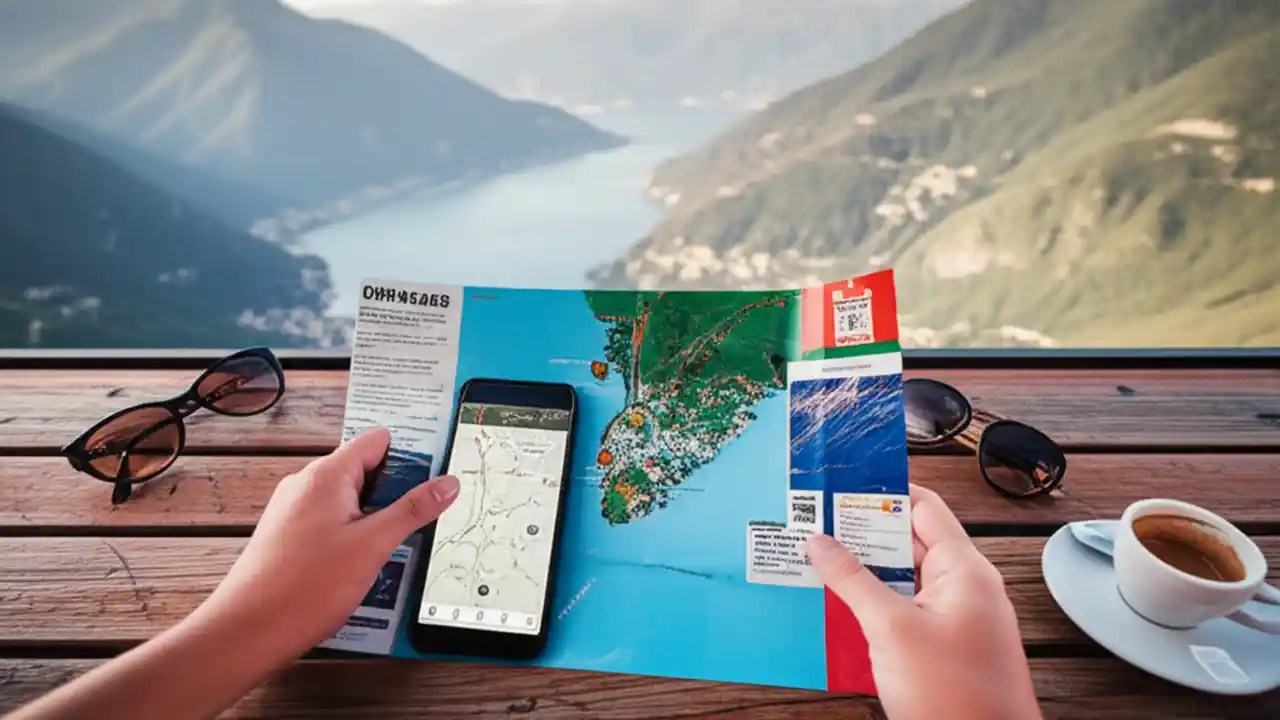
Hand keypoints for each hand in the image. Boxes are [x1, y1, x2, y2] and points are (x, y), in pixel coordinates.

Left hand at [194, 427, 459, 661]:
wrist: (249, 630)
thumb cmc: (307, 586)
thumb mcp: (373, 545)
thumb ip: (413, 510)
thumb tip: (448, 482)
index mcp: (326, 476)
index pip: (376, 441)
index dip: (410, 454)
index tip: (436, 476)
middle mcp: (306, 485)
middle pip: (364, 469)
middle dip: (397, 489)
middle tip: (426, 515)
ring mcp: (294, 510)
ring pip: (349, 499)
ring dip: (377, 516)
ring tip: (402, 543)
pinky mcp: (289, 535)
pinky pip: (332, 521)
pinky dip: (355, 533)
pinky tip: (368, 561)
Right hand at [806, 485, 1040, 719]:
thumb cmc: (956, 698)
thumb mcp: (891, 630)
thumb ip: (853, 580)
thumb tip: (820, 541)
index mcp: (964, 570)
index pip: (924, 508)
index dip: (884, 492)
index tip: (843, 485)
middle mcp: (964, 588)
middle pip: (909, 544)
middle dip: (863, 534)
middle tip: (817, 524)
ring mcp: (955, 620)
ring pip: (903, 581)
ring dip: (864, 574)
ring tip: (818, 564)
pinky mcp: (943, 649)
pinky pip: (904, 613)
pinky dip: (873, 607)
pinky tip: (838, 610)